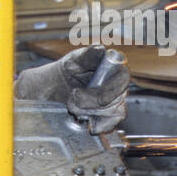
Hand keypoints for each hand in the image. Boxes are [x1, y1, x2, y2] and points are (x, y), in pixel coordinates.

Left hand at [14, 45, 130, 133]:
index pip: (123, 77)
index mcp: (111, 67)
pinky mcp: (107, 116)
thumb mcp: (73, 60)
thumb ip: (87, 55)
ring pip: (115, 113)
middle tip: (73, 99)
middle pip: (118, 98)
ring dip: (92, 112)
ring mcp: (113, 101)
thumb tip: (101, 50)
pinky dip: (98, 125)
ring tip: (73, 107)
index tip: (97, 97)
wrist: (53, 89)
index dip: (112, 89)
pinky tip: (86, 122)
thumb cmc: (65, 71)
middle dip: (93, 102)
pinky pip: (111, 124)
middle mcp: (116, 84)